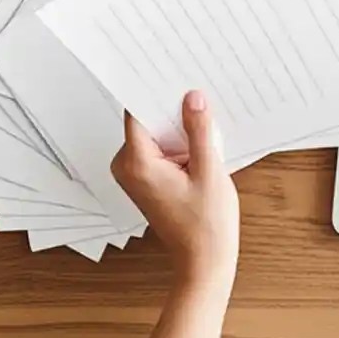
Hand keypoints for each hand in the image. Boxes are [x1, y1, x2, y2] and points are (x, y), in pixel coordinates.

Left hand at [112, 90, 239, 286]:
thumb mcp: (209, 171)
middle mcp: (128, 167)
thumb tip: (192, 97)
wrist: (204, 261)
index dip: (156, 92)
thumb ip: (199, 131)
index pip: (137, 112)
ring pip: (157, 134)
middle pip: (147, 121)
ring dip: (180, 128)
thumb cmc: (206, 225)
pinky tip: (202, 146)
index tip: (174, 76)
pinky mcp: (147, 179)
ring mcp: (136, 174)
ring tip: (207, 124)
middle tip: (201, 98)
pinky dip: (180, 144)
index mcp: (137, 163)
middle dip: (173, 110)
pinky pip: (161, 149)